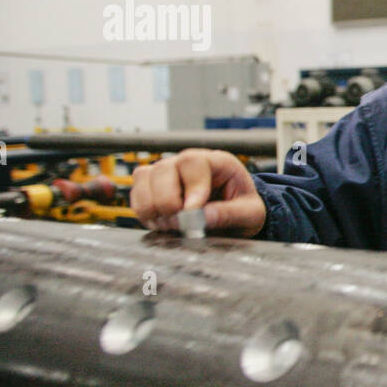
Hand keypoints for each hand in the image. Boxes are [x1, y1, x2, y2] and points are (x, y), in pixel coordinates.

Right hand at [130, 148, 266, 238]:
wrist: (236, 215)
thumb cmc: (245, 208)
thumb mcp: (250, 214)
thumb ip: (229, 215)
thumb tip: (201, 218)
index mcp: (217, 162)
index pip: (193, 162)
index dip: (190, 187)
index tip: (193, 211)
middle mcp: (188, 162)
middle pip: (163, 169)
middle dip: (168, 202)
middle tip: (182, 223)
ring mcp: (168, 171)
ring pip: (144, 178)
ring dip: (153, 207)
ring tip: (172, 224)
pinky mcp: (153, 185)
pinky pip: (136, 193)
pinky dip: (144, 212)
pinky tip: (161, 223)